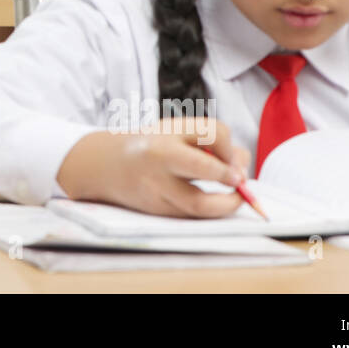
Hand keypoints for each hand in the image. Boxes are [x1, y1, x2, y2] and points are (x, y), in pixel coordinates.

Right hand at [56, 118, 250, 217]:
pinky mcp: (157, 212)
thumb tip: (242, 168)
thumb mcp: (175, 130)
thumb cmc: (150, 145)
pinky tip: (218, 203)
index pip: (210, 133)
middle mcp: (159, 162)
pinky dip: (212, 211)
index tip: (233, 157)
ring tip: (236, 198)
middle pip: (200, 168)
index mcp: (166, 135)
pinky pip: (192, 217)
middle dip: (230, 177)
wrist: (105, 166)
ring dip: (228, 204)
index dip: (230, 148)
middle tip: (240, 182)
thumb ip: (210, 141)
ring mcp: (156, 190)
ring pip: (200, 205)